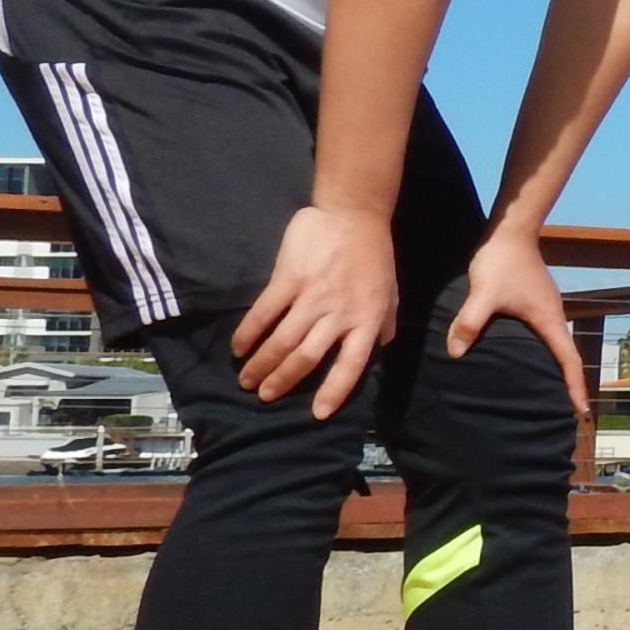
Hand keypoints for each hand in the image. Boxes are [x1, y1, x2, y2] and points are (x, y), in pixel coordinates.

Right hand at [231, 204, 400, 416]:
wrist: (353, 214)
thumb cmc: (374, 255)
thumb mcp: (390, 293)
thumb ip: (382, 323)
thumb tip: (380, 347)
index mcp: (366, 321)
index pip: (351, 366)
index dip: (334, 392)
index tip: (317, 415)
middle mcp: (339, 314)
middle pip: (306, 358)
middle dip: (282, 381)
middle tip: (265, 396)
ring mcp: (312, 296)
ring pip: (281, 341)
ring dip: (261, 365)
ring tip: (247, 379)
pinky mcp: (288, 278)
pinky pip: (264, 313)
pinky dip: (248, 334)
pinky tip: (238, 348)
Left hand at [445, 224, 587, 404]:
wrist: (510, 231)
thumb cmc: (500, 262)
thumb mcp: (483, 295)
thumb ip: (469, 323)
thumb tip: (455, 353)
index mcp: (548, 320)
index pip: (569, 360)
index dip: (576, 386)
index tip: (582, 410)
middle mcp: (554, 315)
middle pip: (568, 355)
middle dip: (570, 381)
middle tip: (570, 407)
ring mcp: (547, 306)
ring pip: (557, 342)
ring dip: (558, 365)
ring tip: (551, 386)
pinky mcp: (537, 299)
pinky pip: (546, 331)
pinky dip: (545, 348)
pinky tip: (529, 353)